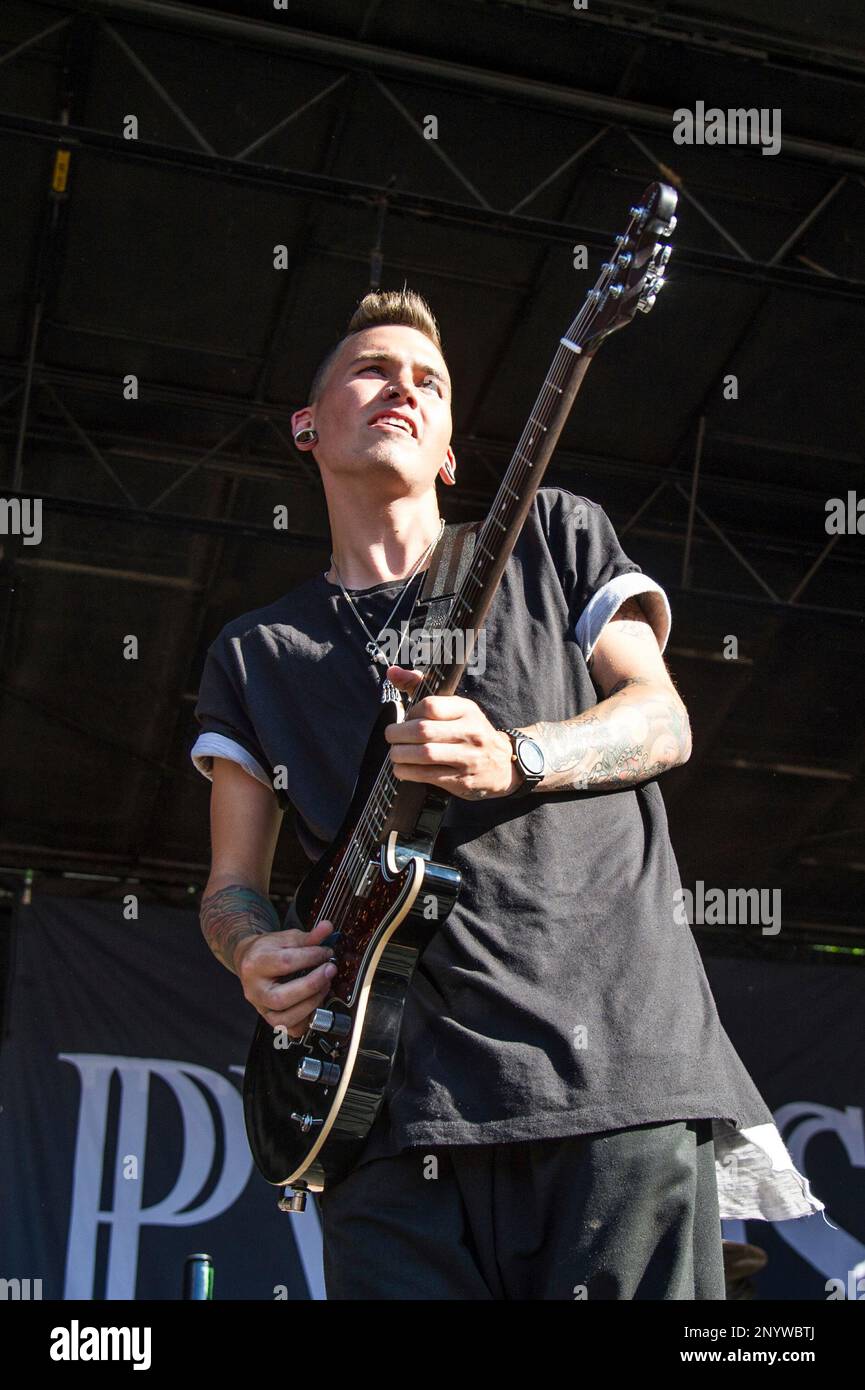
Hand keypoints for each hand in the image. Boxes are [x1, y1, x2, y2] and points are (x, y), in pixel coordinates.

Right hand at [236, 919, 337, 1038]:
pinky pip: (290, 1029)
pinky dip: (307, 1019)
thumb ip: (309, 936)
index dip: (311, 957)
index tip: (327, 952)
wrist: (250, 960)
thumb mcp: (286, 938)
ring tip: (325, 986)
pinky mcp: (269, 1019)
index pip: (285, 963)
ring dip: (312, 1003)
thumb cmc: (268, 950)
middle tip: (329, 971)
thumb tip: (328, 928)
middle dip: (312, 985)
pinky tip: (315, 1003)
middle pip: (281, 998)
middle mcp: (254, 990)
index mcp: (255, 964)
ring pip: (285, 1018)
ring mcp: (260, 1007)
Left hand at [383, 665, 523, 799]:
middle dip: (398, 735)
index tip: (406, 718)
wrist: (502, 765)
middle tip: (391, 737)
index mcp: (467, 710)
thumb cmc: (469, 732)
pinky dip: (408, 772)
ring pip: (424, 754)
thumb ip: (421, 688)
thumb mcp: (454, 707)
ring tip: (395, 754)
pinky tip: (402, 769)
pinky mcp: (462, 780)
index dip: (411, 712)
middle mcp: (470, 732)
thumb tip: (392, 672)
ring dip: (400, 755)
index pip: (430, 706)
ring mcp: (467, 757)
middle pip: (423, 731)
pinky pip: (428, 775)